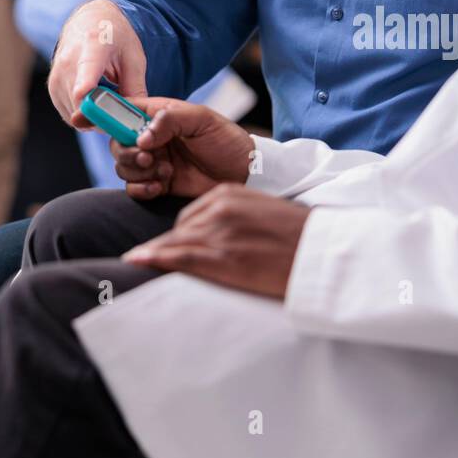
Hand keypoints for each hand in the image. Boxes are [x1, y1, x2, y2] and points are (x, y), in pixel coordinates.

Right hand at [49, 0, 146, 129]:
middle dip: (104, 115)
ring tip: (110, 98)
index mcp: (93, 45)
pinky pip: (70, 114)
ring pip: (76, 112)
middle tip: (122, 109)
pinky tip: (97, 100)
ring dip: (95, 117)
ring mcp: (56, 76)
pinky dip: (85, 115)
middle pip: (80, 101)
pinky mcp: (52, 89)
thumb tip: (133, 119)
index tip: (86, 99)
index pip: (85, 69)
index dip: (85, 87)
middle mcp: (68, 61)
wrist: (90, 21)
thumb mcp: (134, 58)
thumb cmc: (115, 38)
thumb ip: (134, 88)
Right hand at [110, 98, 255, 198]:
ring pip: (122, 166)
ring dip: (138, 170)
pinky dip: (140, 188)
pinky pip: (133, 188)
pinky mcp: (157, 184)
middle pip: (116, 142)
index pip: (121, 109)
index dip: (100, 112)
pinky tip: (159, 186)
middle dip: (126, 151)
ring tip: (166, 170)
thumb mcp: (202, 119)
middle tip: (150, 156)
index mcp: (158, 115)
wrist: (245, 174)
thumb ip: (170, 119)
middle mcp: (151, 137)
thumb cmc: (227, 140)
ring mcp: (153, 161)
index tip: (81, 117)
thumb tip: (141, 136)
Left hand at [123, 185, 310, 298]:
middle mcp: (220, 208)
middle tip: (147, 261)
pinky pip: (179, 256)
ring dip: (154, 254)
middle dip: (166, 246)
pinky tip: (137, 261)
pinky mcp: (222, 257)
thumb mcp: (262, 214)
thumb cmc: (298, 238)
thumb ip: (236, 217)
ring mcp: (220, 232)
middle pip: (180, 229)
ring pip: (174, 242)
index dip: (179, 235)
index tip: (168, 248)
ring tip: (136, 264)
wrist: (321, 254)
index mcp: (230, 193)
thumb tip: (222, 236)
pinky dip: (155, 258)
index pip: (191, 214)